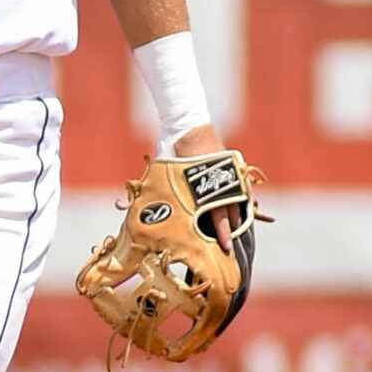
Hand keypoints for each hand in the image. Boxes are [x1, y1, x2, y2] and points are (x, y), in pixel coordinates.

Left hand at [169, 123, 235, 250]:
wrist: (187, 125)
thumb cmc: (172, 150)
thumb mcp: (163, 174)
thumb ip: (160, 192)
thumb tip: (132, 207)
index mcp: (205, 189)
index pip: (219, 217)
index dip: (223, 234)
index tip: (226, 247)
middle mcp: (221, 183)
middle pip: (232, 212)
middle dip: (232, 229)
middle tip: (230, 244)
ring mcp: (229, 174)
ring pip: (238, 200)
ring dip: (237, 215)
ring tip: (235, 228)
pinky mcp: (231, 166)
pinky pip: (239, 188)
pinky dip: (239, 199)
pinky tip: (236, 207)